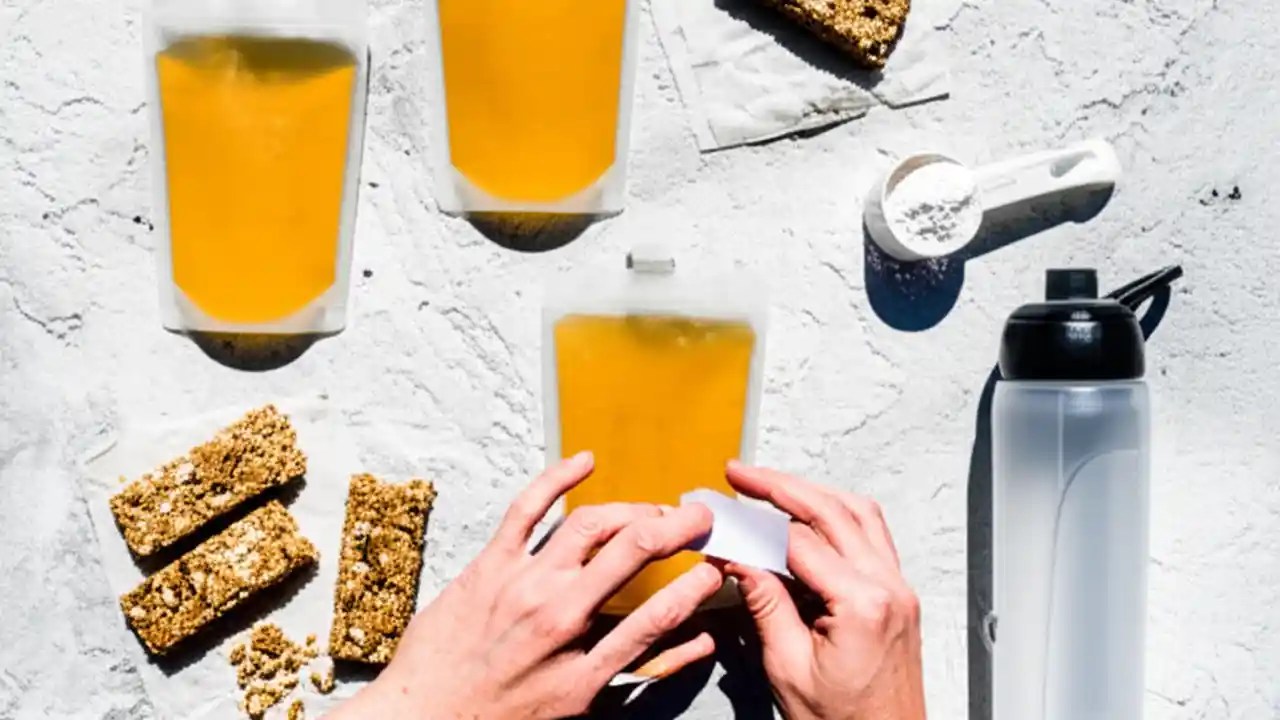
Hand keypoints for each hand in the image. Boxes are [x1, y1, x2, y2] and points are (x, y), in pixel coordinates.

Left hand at [329, 452, 722, 719]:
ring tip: (653, 509)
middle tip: (700, 517)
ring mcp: (521, 582)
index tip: (715, 568)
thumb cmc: (498, 714)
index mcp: (581, 660)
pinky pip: (526, 509)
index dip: (696, 587)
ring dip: (631, 509)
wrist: (423, 715)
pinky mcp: (490, 564)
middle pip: (632, 551)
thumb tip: (695, 644)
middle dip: (678, 527)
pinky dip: (557, 479)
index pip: (659, 614)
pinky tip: (585, 463)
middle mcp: (555, 613)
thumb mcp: (578, 705)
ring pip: (589, 524)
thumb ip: (638, 668)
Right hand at [723, 462, 924, 719]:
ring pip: (858, 514)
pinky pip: (871, 537)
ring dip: (813, 493)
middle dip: (781, 486)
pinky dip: (838, 517)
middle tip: (740, 475)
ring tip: (771, 487)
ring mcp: (900, 590)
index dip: (753, 526)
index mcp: (863, 605)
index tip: (722, 519)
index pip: (798, 541)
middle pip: (832, 511)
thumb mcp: (789, 668)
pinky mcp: (899, 597)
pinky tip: (809, 518)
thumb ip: (765, 604)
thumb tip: (739, 558)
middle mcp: (889, 588)